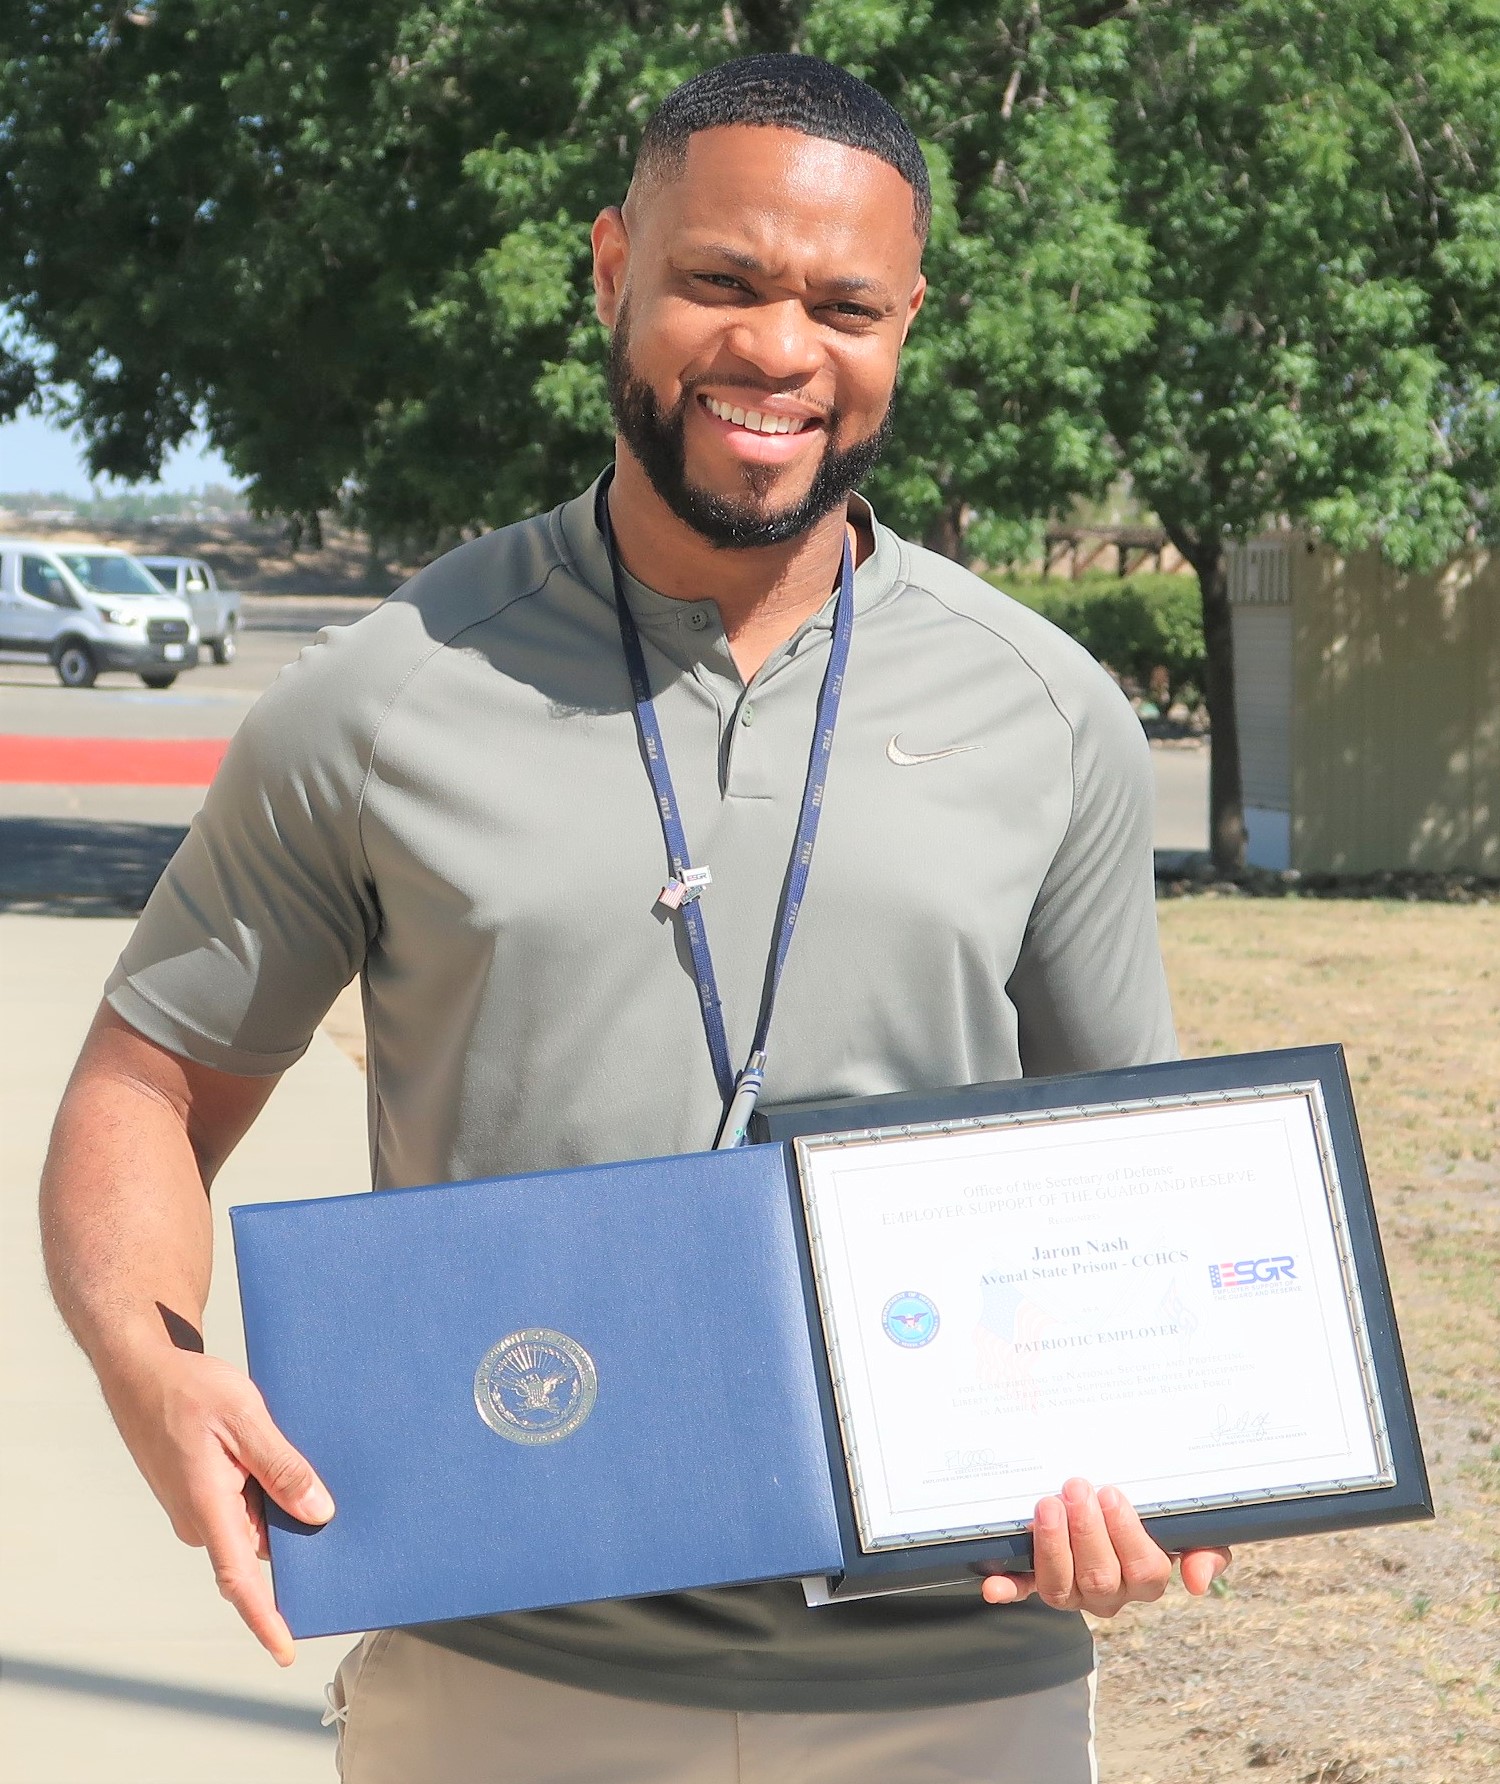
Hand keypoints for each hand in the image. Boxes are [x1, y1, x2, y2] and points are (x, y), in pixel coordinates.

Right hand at [103, 1345, 333, 1663]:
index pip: (240, 1580)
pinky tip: (286, 1465)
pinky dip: (267, 1492)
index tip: (286, 1650)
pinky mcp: (201, 1494)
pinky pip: (243, 1506)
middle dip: (296, 1543)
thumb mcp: (245, 1418)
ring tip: (316, 1477)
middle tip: (339, 1522)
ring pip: (254, 1524)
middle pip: (259, 1550)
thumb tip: (317, 1513)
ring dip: (281, 1508)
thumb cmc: (189, 1389)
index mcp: (207, 1507)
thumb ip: (282, 1466)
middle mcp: (200, 1519)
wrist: (142, 1371)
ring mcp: (198, 1508)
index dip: (265, 1618)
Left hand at [980, 1477, 1229, 1615]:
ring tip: (1047, 1504)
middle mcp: (1108, 1594)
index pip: (1143, 1571)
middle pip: (1100, 1577)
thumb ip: (1206, 1551)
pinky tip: (993, 1584)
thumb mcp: (1193, 1529)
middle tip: (1076, 1486)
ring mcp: (1072, 1591)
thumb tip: (1194, 1583)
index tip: (1111, 1492)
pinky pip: (1025, 1590)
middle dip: (1087, 1531)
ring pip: (1061, 1586)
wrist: (1112, 1506)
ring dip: (1051, 1546)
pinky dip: (1009, 1589)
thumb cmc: (1157, 1518)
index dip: (1126, 1534)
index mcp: (1144, 1580)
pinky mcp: (1040, 1582)